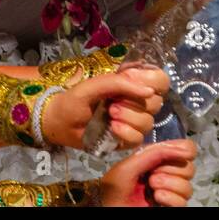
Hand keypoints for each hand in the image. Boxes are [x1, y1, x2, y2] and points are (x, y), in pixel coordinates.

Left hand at [42, 66, 167, 149]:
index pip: (159, 80)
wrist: (59, 123)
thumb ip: (117, 83)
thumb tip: (149, 91)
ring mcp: (134, 121)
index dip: (152, 82)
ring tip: (109, 116)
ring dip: (128, 118)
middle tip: (112, 104)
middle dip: (133, 103)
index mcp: (130, 84)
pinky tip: (112, 129)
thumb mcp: (91, 86)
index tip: (132, 84)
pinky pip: (140, 138)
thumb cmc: (73, 100)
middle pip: (156, 103)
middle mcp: (136, 102)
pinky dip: (126, 133)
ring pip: (149, 122)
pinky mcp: (129, 139)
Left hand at [99, 139, 196, 206]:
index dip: (185, 151)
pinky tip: (156, 198)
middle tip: (151, 175)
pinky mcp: (171, 205)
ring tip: (151, 187)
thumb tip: (184, 148)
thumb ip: (154, 153)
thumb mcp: (130, 165)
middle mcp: (166, 173)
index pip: (185, 149)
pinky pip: (182, 202)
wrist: (108, 206)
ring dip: (168, 186)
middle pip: (189, 168)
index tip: (179, 154)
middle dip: (169, 171)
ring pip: (187, 186)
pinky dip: (169, 199)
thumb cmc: (113, 186)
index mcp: (157, 158)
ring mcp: (170, 190)